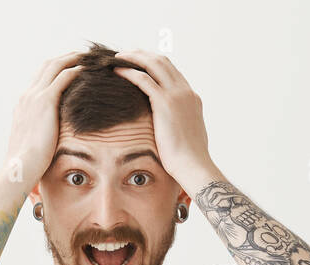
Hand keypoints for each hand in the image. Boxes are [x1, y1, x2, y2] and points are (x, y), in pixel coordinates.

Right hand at [4, 50, 85, 186]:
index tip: (71, 66)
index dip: (57, 69)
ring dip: (72, 58)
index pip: (41, 77)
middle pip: (47, 66)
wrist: (21, 166)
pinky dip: (74, 70)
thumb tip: (56, 141)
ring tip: (89, 57)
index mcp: (24, 104)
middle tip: (84, 55)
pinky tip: (87, 70)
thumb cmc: (29, 163)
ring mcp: (35, 97)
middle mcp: (28, 96)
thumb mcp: (35, 143)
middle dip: (66, 57)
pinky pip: (62, 78)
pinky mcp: (45, 102)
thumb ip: (43, 134)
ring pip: (55, 66)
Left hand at [111, 50, 218, 193]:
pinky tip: (116, 71)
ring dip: (134, 57)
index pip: (172, 71)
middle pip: (162, 61)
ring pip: (153, 64)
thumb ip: (180, 123)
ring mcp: (177, 95)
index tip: (138, 64)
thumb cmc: (189, 159)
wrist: (193, 166)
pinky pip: (143, 78)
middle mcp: (186, 91)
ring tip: (117, 58)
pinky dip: (129, 71)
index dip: (154, 64)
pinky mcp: (165, 102)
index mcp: (192, 98)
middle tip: (125, 55)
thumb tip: (171, 128)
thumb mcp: (187, 135)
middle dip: (142, 54)